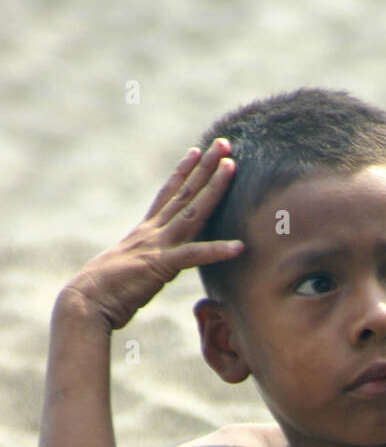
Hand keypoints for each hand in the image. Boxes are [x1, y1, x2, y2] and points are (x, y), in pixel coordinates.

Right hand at [61, 139, 243, 329]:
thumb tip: (148, 269)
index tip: (196, 151)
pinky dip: (217, 251)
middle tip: (224, 143)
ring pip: (191, 212)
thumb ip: (144, 264)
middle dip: (205, 168)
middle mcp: (151, 233)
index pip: (167, 196)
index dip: (183, 173)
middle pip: (183, 194)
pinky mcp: (159, 266)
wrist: (85, 303)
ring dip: (213, 189)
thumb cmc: (103, 294)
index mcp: (144, 233)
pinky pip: (193, 256)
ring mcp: (156, 246)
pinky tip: (239, 247)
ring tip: (232, 166)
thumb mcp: (130, 272)